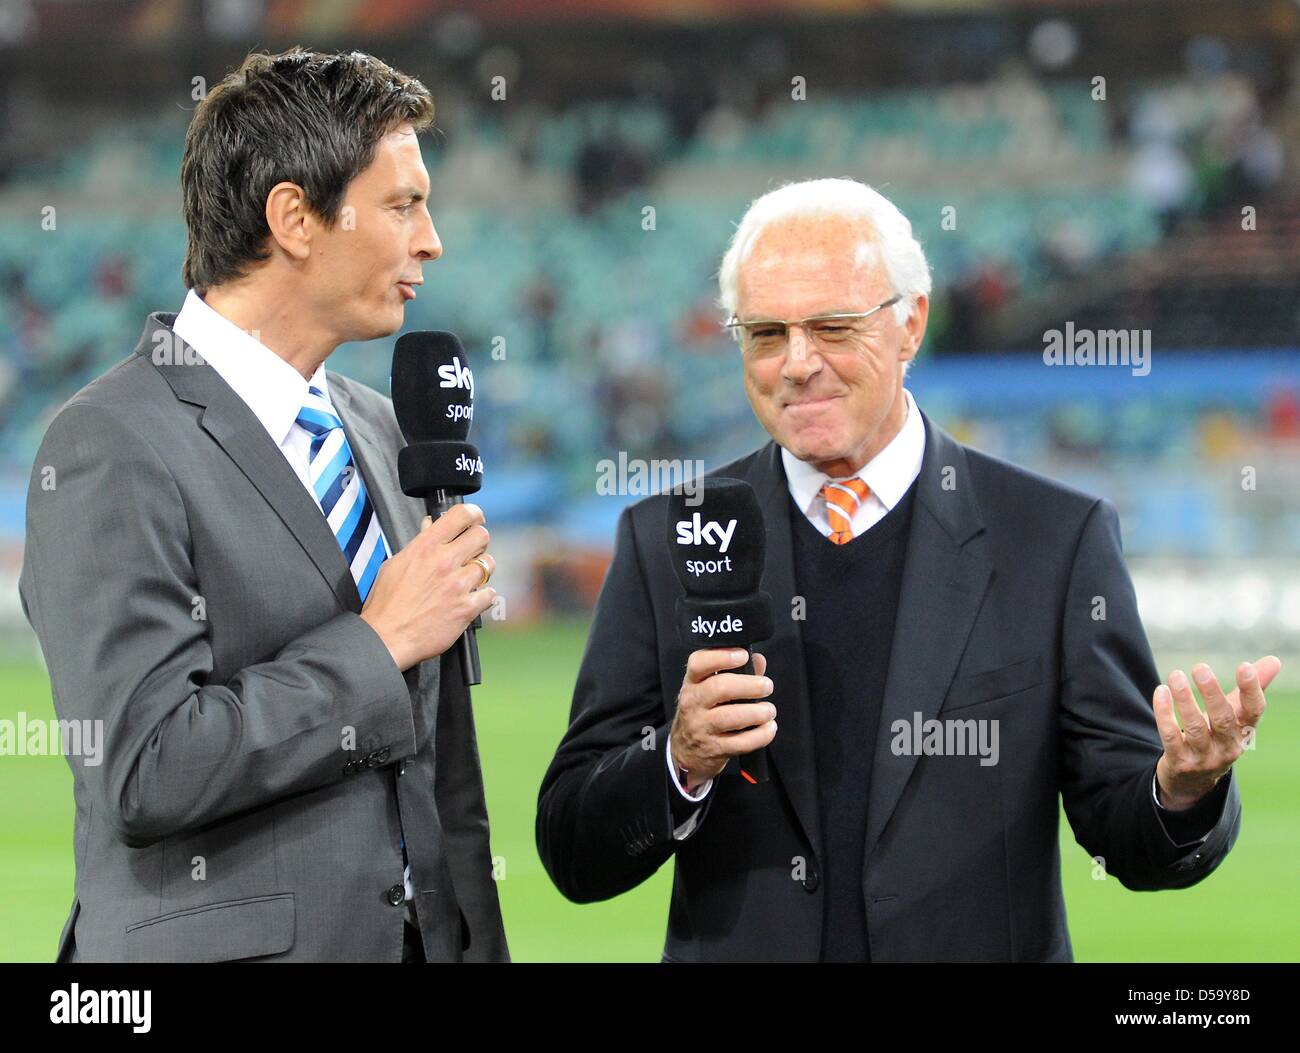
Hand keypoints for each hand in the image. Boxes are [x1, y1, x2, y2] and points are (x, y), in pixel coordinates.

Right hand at [359, 503, 496, 671]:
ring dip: (481, 570)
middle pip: (481, 536)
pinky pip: (489, 594)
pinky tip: (471, 599)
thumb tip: (430, 525)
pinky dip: (483, 597)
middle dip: (478, 542)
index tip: (475, 519)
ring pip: (488, 564)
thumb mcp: (396, 564)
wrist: (386, 638)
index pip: (460, 515)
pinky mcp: (466, 608)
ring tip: (468, 579)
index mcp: (425, 547)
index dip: (473, 514)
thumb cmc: (386, 604)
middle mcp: (444, 562)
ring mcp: (457, 585)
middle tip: (471, 551)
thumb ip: (418, 543)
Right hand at [669, 648, 774, 791]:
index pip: (698, 663)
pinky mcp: (715, 749)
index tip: (742, 655)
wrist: (686, 750)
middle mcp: (693, 702)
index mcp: (693, 682)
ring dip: (757, 712)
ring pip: (731, 717)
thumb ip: (737, 672)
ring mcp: (702, 727)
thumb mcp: (710, 687)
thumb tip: (758, 660)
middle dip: (749, 685)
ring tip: (769, 710)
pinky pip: (741, 742)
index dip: (721, 657)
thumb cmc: (704, 711)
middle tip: (767, 686)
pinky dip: (761, 735)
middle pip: (719, 688)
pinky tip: (768, 728)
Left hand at [1153, 655, 1279, 810]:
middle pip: (1223, 719)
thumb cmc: (1217, 736)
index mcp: (1244, 732)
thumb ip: (1250, 688)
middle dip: (1212, 693)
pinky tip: (1161, 692)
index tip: (1245, 666)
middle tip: (1200, 667)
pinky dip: (1164, 714)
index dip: (1252, 690)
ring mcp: (1203, 756)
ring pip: (1195, 728)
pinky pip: (1171, 736)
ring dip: (1185, 700)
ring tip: (1176, 675)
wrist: (1193, 780)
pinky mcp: (1180, 761)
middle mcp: (1227, 746)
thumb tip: (1274, 660)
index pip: (1254, 711)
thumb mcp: (1235, 715)